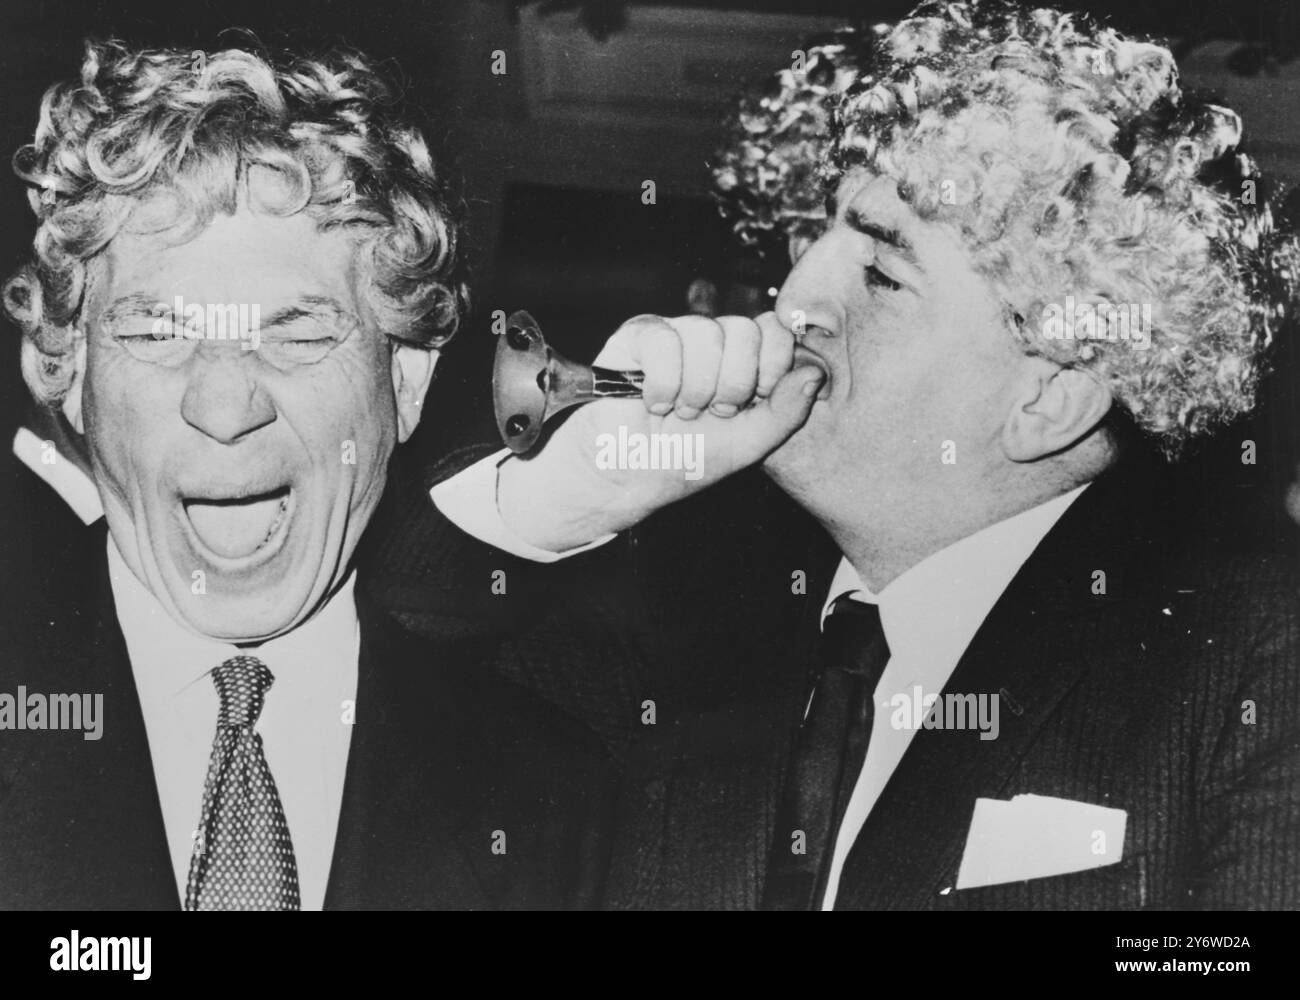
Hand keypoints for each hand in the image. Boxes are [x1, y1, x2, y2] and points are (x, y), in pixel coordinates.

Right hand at [497, 311, 826, 550]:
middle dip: (733, 385)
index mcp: (743, 361)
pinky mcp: (639, 335)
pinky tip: (654, 403)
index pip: (775, 330)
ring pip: (707, 333)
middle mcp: (713, 342)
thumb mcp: (747, 444)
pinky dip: (663, 383)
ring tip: (679, 413)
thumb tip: (815, 373)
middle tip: (713, 413)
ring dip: (696, 389)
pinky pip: (665, 339)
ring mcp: (677, 334)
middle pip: (746, 331)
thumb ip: (785, 412)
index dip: (770, 366)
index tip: (751, 403)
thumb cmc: (683, 461)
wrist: (626, 476)